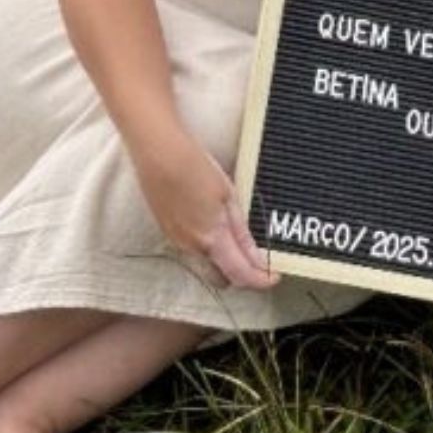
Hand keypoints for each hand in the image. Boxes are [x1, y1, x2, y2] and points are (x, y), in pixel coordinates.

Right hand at [133, 132, 277, 290]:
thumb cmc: (194, 166)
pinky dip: (207, 251)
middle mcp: (191, 248)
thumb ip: (242, 232)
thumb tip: (258, 259)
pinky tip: (213, 229)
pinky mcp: (167, 232)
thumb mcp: (228, 196)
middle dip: (241, 276)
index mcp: (211, 239)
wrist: (157, 152)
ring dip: (223, 263)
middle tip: (257, 259)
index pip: (241, 274)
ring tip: (237, 241)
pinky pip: (192, 253)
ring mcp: (176, 242)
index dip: (261, 280)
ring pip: (205, 267)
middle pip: (221, 280)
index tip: (275, 275)